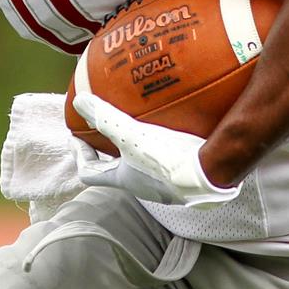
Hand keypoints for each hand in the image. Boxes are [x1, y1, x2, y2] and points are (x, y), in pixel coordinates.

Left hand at [70, 84, 240, 207]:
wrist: (211, 174)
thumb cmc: (167, 159)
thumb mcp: (132, 135)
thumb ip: (106, 118)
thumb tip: (80, 101)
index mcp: (123, 179)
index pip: (90, 173)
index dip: (80, 155)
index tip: (77, 137)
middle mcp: (142, 187)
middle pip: (117, 171)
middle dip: (110, 151)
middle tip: (108, 129)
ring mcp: (166, 186)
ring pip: (144, 168)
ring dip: (138, 149)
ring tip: (142, 125)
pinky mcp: (187, 179)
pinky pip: (169, 162)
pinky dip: (165, 147)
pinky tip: (175, 129)